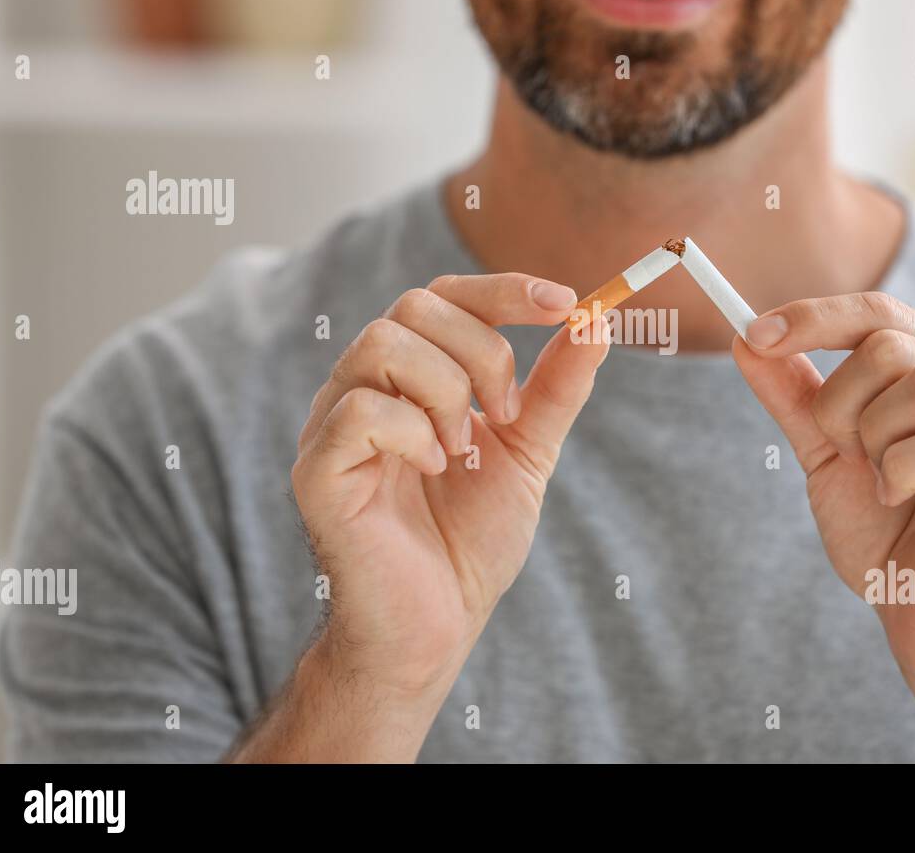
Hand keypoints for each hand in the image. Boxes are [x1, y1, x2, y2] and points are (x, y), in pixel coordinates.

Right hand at [292, 273, 609, 691]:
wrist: (437, 624)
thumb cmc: (470, 541)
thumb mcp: (529, 451)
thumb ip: (556, 388)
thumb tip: (598, 321)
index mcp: (409, 377)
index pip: (443, 296)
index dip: (503, 289)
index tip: (565, 303)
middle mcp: (365, 387)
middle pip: (414, 306)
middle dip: (483, 351)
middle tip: (507, 415)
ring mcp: (334, 426)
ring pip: (382, 344)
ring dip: (446, 392)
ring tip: (462, 451)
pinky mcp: (317, 471)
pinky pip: (359, 410)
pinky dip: (413, 433)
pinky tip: (434, 471)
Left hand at [733, 292, 914, 695]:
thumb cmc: (886, 533)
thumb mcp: (825, 455)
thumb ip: (793, 397)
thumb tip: (746, 338)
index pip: (878, 312)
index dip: (814, 317)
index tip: (755, 334)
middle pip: (891, 343)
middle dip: (841, 402)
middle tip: (849, 455)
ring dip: (876, 439)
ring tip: (882, 482)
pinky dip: (900, 473)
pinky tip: (899, 500)